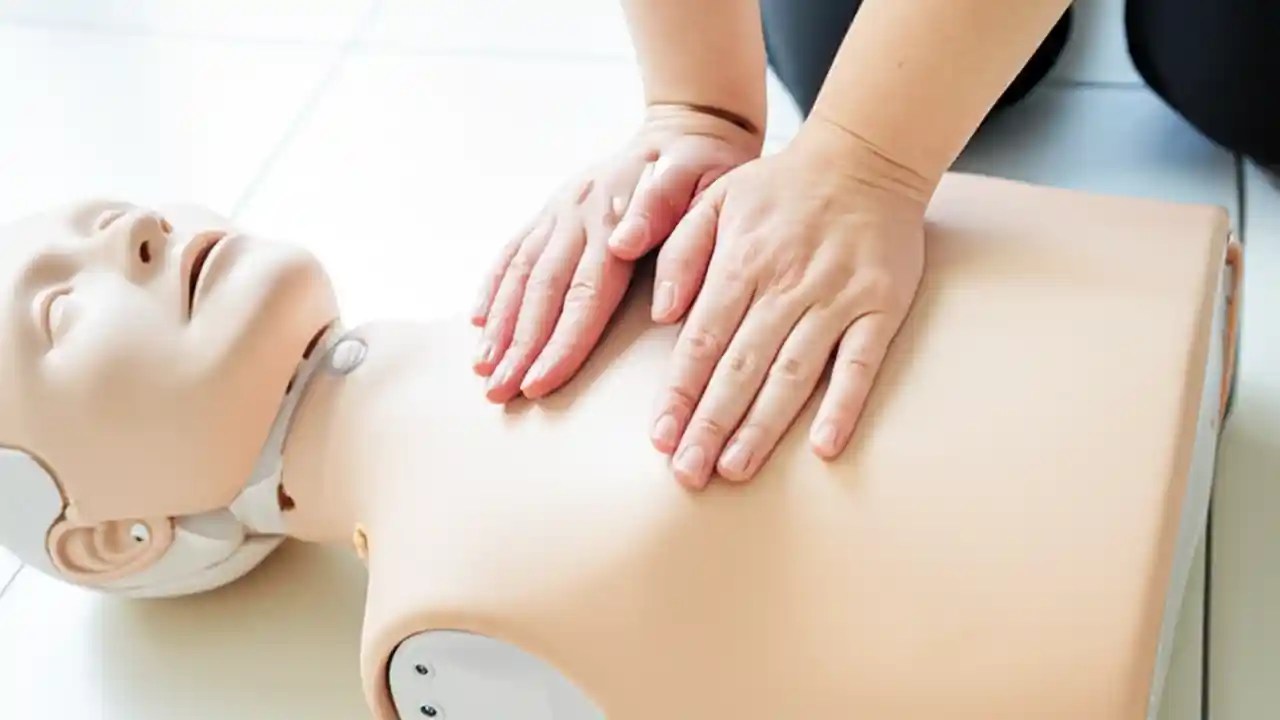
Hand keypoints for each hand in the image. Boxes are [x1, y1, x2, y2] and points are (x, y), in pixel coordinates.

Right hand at [472, 105, 760, 401]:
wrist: (687, 126)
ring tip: (483, 368)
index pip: (584, 296)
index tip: (539, 385)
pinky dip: (493, 285)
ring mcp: (560, 210)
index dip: (560, 344)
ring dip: (499, 324)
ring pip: (521, 273)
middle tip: (499, 394)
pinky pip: (515, 249)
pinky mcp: (552, 208)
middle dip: (518, 347)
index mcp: (616, 217)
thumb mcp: (704, 178)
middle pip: (542, 292)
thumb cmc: (704, 165)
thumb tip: (623, 244)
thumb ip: (665, 209)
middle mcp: (579, 214)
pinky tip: (478, 320)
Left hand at [633, 119, 933, 488]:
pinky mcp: (881, 305)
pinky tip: (825, 446)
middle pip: (740, 365)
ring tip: (735, 469)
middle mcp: (785, 284)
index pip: (700, 340)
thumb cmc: (780, 187)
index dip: (679, 393)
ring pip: (793, 371)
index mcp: (740, 261)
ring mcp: (837, 297)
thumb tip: (661, 315)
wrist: (865, 155)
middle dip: (711, 423)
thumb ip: (680, 252)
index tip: (661, 439)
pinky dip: (844, 404)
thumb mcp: (715, 197)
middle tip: (689, 474)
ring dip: (763, 425)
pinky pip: (861, 362)